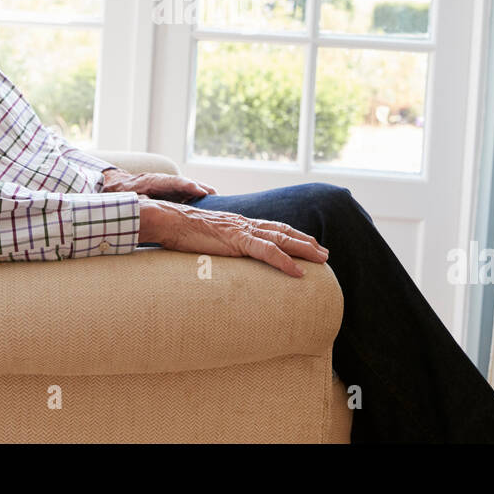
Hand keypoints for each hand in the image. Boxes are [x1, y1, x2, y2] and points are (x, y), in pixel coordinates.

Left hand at [101, 167, 216, 202]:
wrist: (115, 184)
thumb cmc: (120, 193)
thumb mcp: (126, 197)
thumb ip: (137, 201)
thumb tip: (145, 205)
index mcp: (151, 181)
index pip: (172, 182)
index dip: (186, 186)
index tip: (199, 191)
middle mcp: (161, 182)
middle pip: (183, 183)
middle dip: (199, 187)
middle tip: (215, 194)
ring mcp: (165, 187)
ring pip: (186, 188)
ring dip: (200, 193)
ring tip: (216, 200)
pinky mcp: (168, 193)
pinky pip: (183, 194)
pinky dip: (194, 198)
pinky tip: (204, 206)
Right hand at [136, 196, 328, 278]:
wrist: (168, 221)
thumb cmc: (180, 232)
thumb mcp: (204, 240)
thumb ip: (216, 245)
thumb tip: (220, 257)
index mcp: (238, 224)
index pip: (272, 228)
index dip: (292, 235)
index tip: (308, 244)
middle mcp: (244, 223)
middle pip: (283, 231)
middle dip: (306, 242)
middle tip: (325, 253)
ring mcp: (242, 230)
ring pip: (282, 239)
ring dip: (304, 249)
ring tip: (322, 260)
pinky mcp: (236, 240)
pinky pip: (267, 251)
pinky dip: (285, 261)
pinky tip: (297, 272)